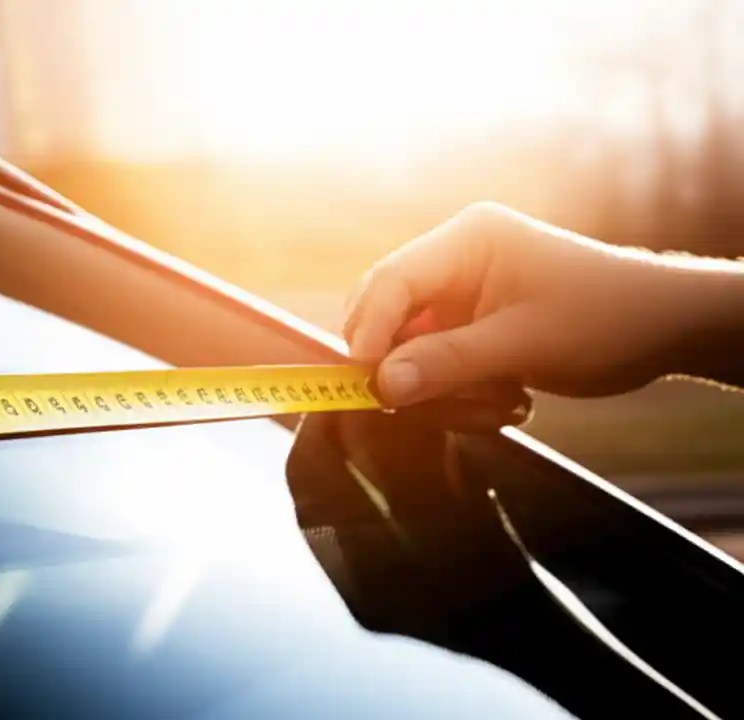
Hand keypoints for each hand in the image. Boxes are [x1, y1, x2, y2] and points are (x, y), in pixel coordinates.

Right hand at [343, 202, 743, 406]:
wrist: (665, 329)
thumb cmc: (605, 319)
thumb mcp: (523, 344)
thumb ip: (447, 363)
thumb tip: (380, 387)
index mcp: (467, 240)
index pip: (392, 281)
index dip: (370, 331)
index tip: (363, 381)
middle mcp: (454, 261)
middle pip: (388, 319)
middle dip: (407, 370)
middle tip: (430, 408)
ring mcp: (458, 297)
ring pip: (408, 353)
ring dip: (443, 392)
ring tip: (502, 407)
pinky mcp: (467, 328)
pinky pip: (434, 368)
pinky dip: (459, 396)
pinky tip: (506, 403)